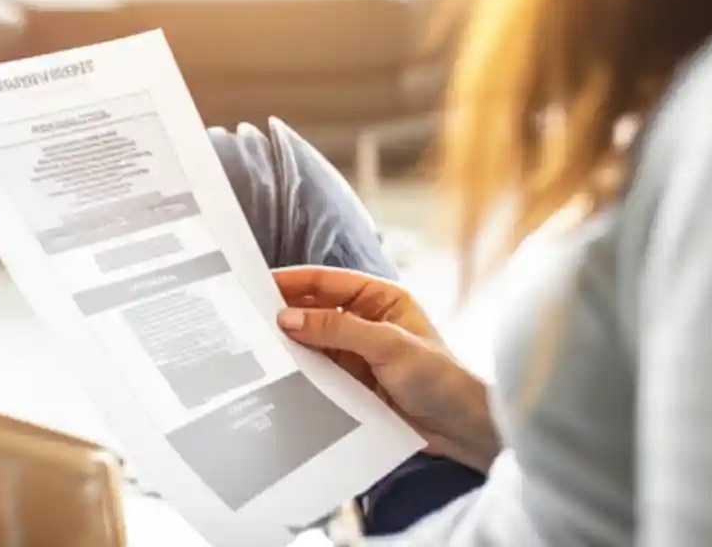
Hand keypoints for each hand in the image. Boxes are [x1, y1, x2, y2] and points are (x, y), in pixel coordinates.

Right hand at [274, 266, 499, 472]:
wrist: (463, 430)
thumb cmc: (441, 378)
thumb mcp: (389, 346)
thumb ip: (337, 329)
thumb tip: (289, 317)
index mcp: (380, 299)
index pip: (327, 281)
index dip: (293, 281)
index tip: (259, 285)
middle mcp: (365, 321)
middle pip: (315, 310)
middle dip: (285, 312)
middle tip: (247, 317)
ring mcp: (357, 353)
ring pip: (312, 342)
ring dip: (289, 345)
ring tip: (255, 346)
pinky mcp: (352, 383)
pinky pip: (317, 372)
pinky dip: (298, 372)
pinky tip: (277, 374)